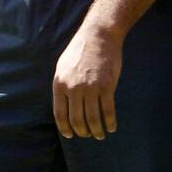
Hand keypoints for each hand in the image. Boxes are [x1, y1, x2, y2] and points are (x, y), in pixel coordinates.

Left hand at [53, 25, 122, 139]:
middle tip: (87, 135)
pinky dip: (110, 122)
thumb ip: (62, 86)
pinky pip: (108, 111)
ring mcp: (90, 88)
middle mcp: (73, 88)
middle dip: (82, 132)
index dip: (65, 128)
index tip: (70, 135)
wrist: (98, 36)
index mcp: (59, 84)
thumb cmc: (80, 51)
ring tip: (100, 135)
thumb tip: (63, 107)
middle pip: (76, 120)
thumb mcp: (63, 67)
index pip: (60, 114)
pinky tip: (111, 127)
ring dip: (96, 131)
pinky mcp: (107, 86)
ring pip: (92, 119)